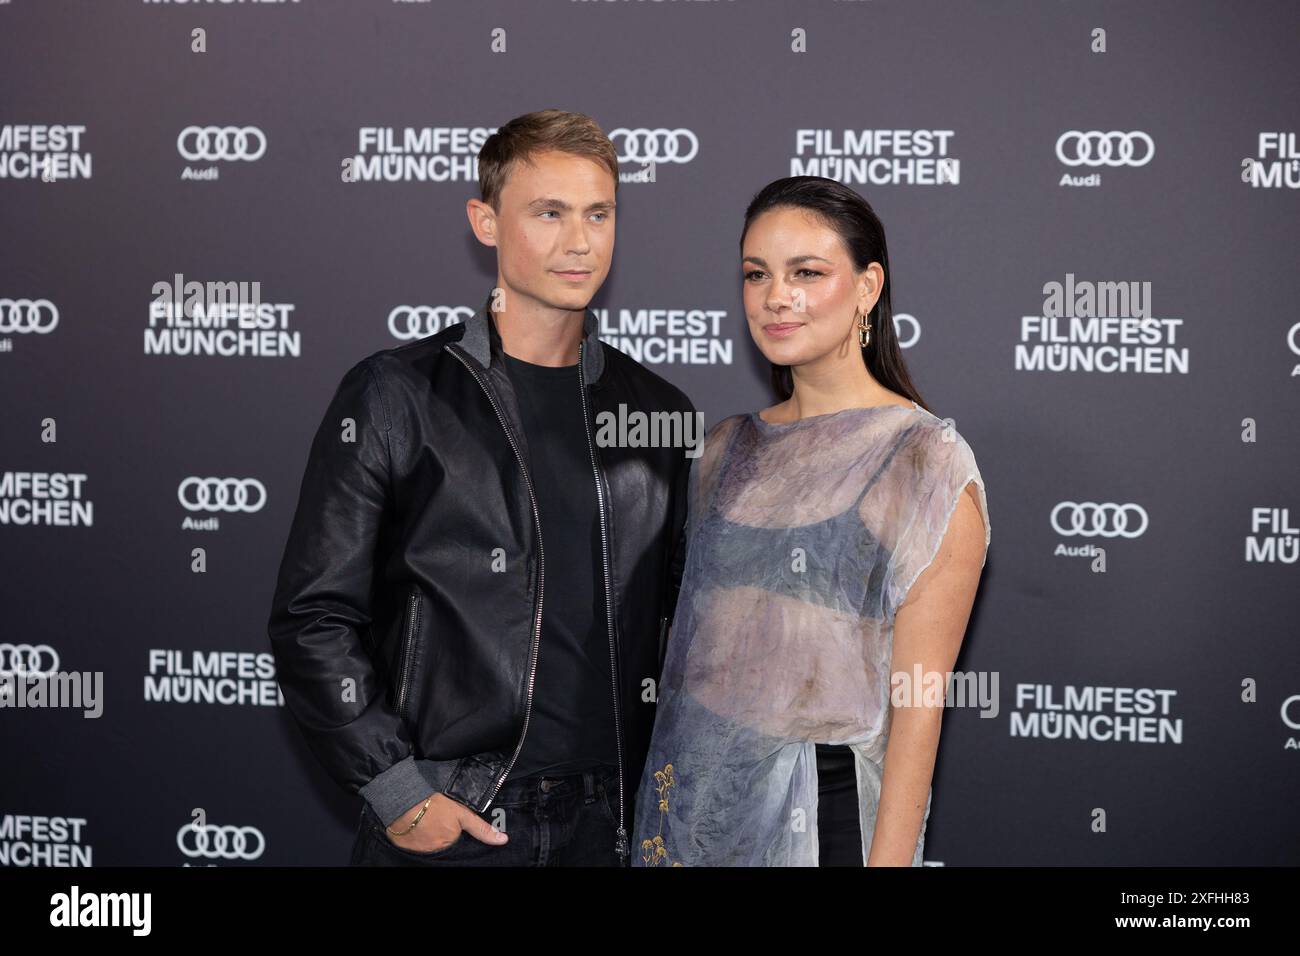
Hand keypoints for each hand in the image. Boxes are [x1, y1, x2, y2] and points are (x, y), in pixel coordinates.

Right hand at [385, 793, 508, 852]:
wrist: (402, 801)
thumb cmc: (433, 804)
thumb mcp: (461, 813)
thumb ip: (481, 828)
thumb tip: (503, 840)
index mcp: (450, 843)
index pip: (458, 844)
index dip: (456, 834)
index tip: (450, 825)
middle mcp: (436, 851)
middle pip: (445, 846)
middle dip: (444, 836)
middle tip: (438, 821)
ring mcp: (421, 851)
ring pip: (430, 846)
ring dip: (430, 837)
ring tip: (427, 822)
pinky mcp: (405, 848)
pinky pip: (415, 846)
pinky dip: (416, 839)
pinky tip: (416, 827)